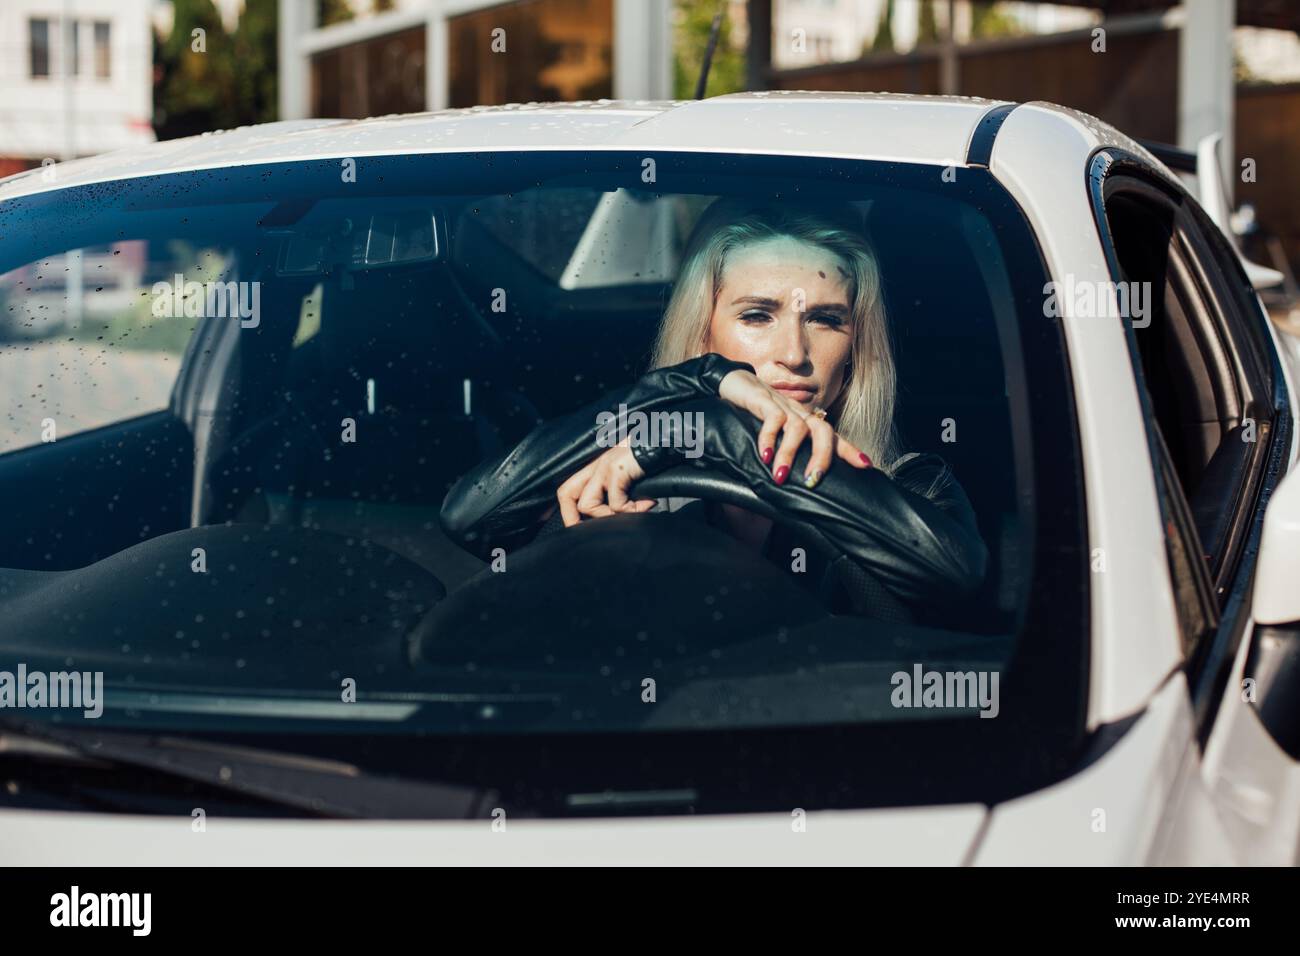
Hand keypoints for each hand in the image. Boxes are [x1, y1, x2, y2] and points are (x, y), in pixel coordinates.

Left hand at [556, 442, 655, 526]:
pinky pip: (615, 504)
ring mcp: (604, 467)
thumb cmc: (652, 458)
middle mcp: (596, 465)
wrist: (666, 441)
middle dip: (572, 519)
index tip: (579, 527)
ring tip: (632, 511)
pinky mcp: (617, 471)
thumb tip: (618, 516)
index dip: (568, 511)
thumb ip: (618, 491)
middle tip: (588, 533)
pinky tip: (647, 503)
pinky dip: (631, 510)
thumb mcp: (628, 475)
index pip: (570, 489)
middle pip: (566, 494)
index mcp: (597, 467)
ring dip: (609, 516)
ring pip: (588, 505)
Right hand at [717, 369, 871, 487]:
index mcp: (806, 421)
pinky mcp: (764, 401)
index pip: (833, 436)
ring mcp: (783, 406)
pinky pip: (773, 419)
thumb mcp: (774, 433)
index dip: (849, 450)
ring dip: (789, 454)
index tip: (866, 465)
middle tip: (813, 481)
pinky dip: (769, 438)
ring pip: (797, 428)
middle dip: (822, 457)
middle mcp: (800, 413)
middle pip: (823, 431)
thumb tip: (790, 481)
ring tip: (780, 477)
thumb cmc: (757, 413)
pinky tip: (764, 456)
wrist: (735, 381)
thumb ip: (785, 451)